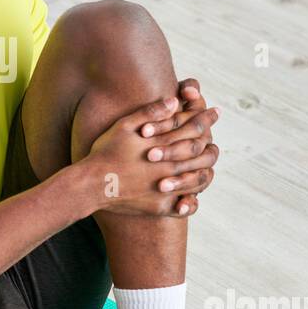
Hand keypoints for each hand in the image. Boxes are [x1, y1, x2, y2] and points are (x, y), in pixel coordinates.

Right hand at [83, 94, 219, 218]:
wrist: (91, 184)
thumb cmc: (105, 152)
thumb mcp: (124, 126)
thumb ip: (151, 113)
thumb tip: (174, 101)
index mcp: (163, 145)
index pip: (194, 127)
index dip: (206, 117)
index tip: (216, 111)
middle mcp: (170, 167)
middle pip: (202, 154)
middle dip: (211, 144)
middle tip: (215, 142)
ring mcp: (167, 189)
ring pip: (200, 180)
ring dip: (205, 171)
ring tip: (206, 168)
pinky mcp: (160, 207)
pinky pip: (186, 207)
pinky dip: (191, 202)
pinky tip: (190, 198)